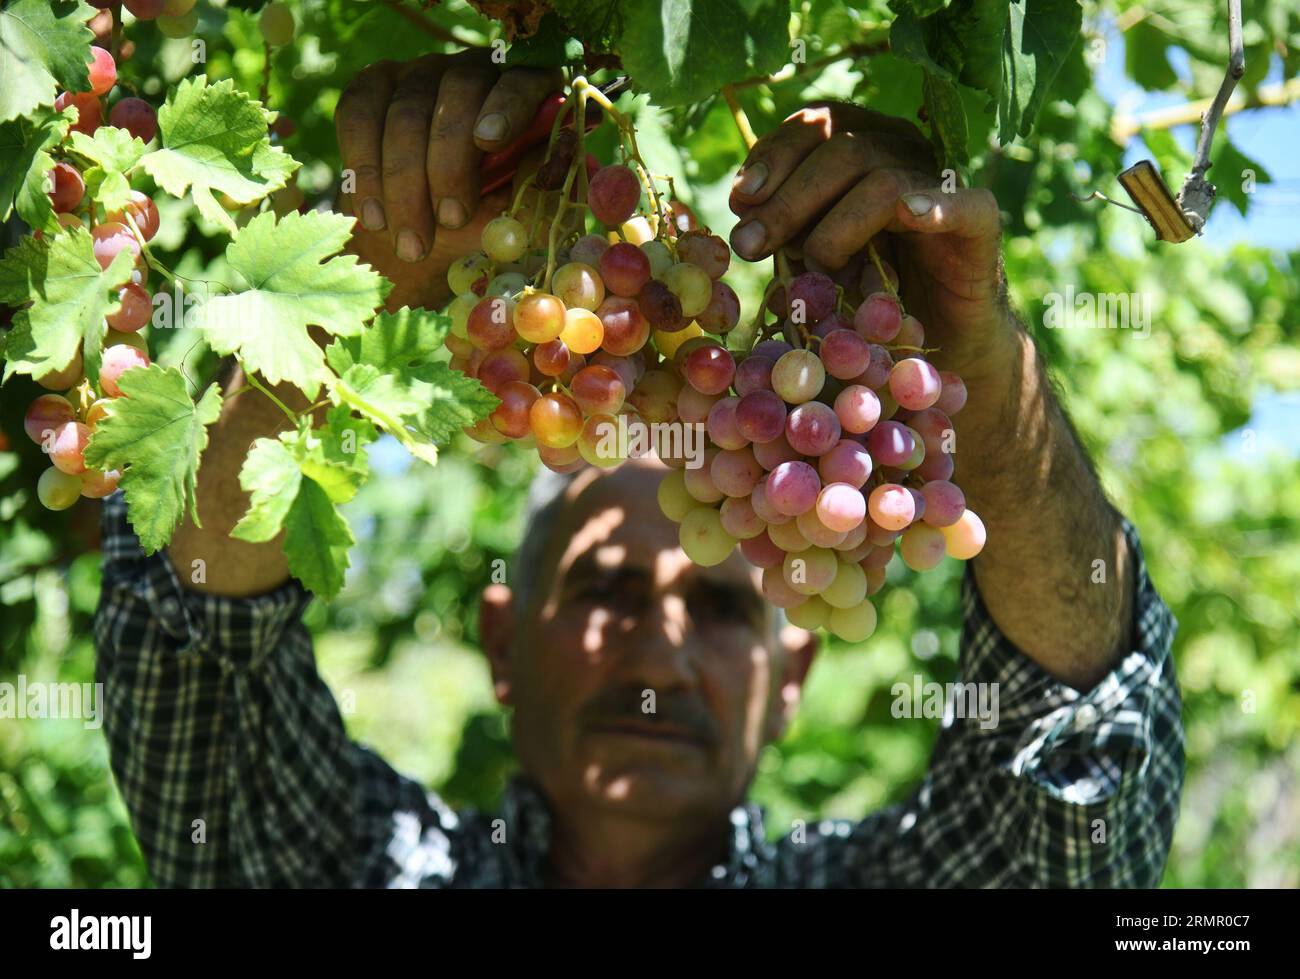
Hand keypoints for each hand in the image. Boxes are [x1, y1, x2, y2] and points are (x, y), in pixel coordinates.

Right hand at [336, 52, 559, 309]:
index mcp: (524, 91)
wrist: (430, 233)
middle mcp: (472, 71)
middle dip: (449, 164)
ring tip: (411, 243)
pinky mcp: (373, 88)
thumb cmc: (490, 217)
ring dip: (404, 183)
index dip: (506, 105)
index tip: (489, 142)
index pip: (521, 80)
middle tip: (450, 222)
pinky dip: (364, 169)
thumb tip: (549, 174)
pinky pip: (358, 115)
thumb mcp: (521, 213)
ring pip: (405, 112)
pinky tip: (372, 216)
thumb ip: (536, 193)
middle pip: (458, 94)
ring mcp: (420, 75)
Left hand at [728, 103, 1015, 376]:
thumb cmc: (867, 298)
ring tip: (815, 265)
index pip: (816, 125)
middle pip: (841, 149)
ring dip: (835, 224)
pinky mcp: (980, 225)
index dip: (773, 157)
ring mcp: (942, 185)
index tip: (739, 201)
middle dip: (787, 198)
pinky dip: (934, 207)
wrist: (936, 342)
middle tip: (751, 245)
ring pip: (883, 177)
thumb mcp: (813, 259)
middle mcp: (903, 153)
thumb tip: (743, 209)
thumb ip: (785, 229)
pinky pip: (963, 204)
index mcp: (861, 147)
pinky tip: (908, 218)